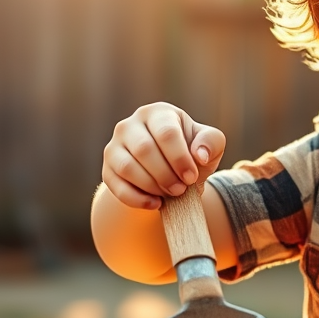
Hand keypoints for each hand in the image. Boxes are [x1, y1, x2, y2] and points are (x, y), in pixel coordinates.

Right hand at [102, 102, 225, 209]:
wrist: (171, 174)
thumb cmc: (190, 153)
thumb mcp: (209, 144)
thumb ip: (211, 142)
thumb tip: (200, 155)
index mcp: (158, 113)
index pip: (166, 132)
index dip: (180, 158)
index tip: (191, 177)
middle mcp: (131, 125)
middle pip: (144, 149)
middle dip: (165, 175)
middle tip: (181, 189)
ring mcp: (115, 146)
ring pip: (127, 167)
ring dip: (151, 186)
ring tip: (170, 194)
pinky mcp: (107, 169)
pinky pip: (116, 186)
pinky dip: (137, 199)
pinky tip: (155, 204)